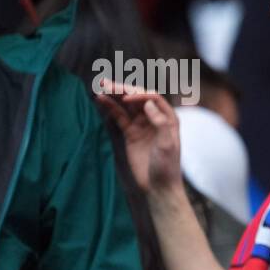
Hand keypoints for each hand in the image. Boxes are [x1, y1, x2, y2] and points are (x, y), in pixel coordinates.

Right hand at [95, 79, 182, 195]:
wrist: (158, 187)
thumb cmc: (167, 167)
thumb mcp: (167, 145)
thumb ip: (160, 122)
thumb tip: (148, 102)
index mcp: (169, 119)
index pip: (153, 99)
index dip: (139, 95)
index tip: (126, 98)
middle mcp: (156, 119)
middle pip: (138, 99)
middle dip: (123, 90)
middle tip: (106, 83)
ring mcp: (142, 126)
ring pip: (126, 106)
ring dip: (114, 96)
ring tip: (100, 87)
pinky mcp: (131, 134)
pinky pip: (120, 117)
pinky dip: (111, 109)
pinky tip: (101, 100)